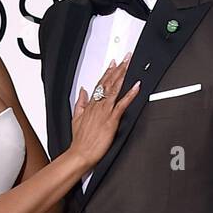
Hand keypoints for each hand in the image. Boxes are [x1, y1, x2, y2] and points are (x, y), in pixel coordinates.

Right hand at [68, 55, 139, 174]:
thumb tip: (82, 90)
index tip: (113, 63)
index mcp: (90, 106)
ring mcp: (105, 112)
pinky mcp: (111, 120)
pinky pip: (122, 105)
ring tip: (130, 66)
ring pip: (114, 90)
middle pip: (108, 83)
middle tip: (126, 58)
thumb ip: (80, 102)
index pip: (100, 84)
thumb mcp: (76, 118)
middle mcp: (98, 106)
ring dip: (123, 76)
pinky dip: (130, 95)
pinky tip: (136, 87)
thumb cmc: (80, 141)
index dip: (107, 72)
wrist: (80, 154)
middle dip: (118, 69)